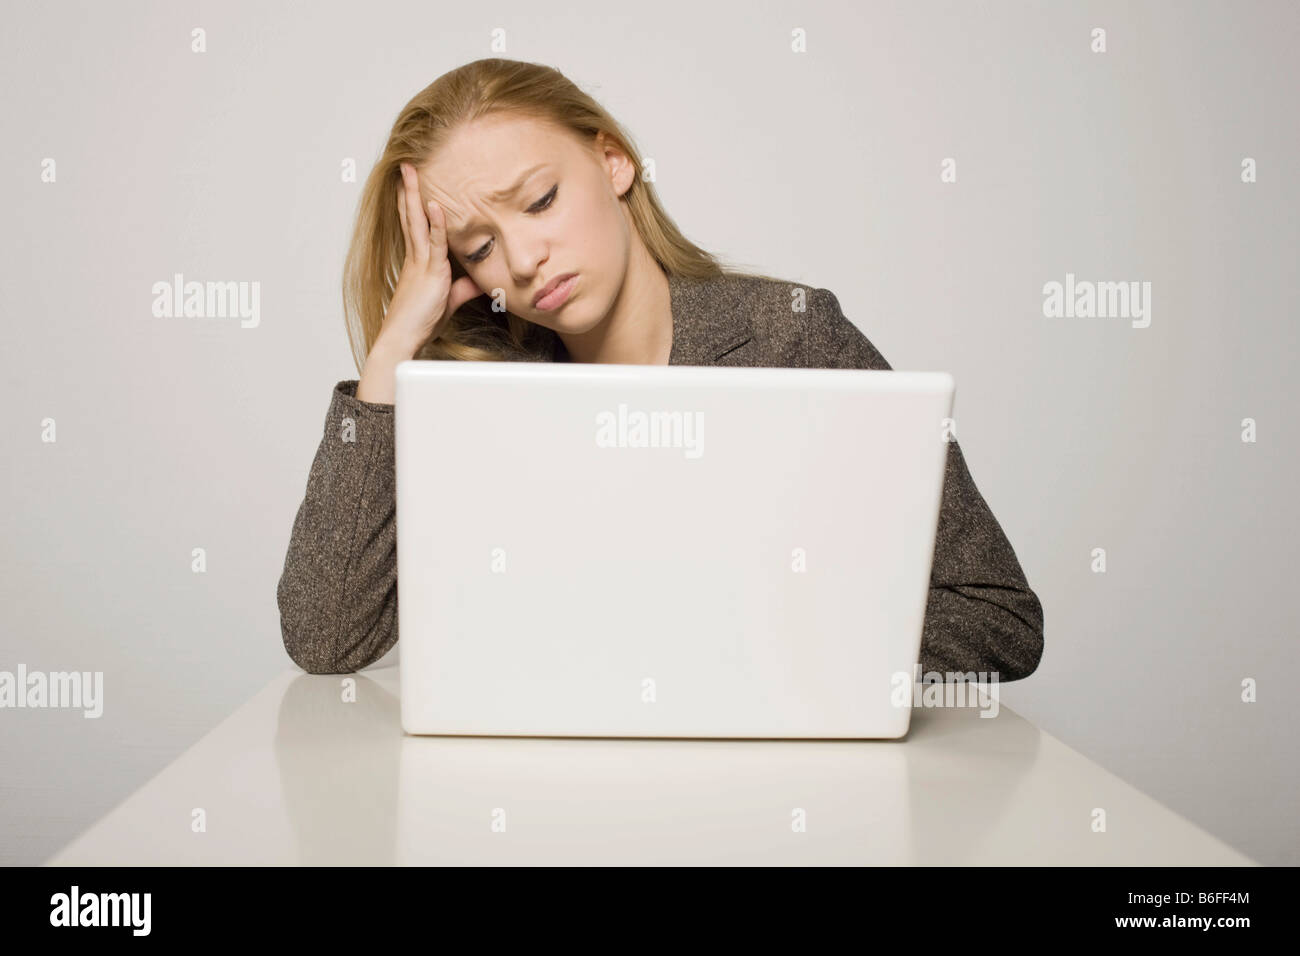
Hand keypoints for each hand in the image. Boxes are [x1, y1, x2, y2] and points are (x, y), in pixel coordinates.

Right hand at [379, 161, 483, 356]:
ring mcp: (421, 263)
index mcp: (418, 262)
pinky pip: (434, 243)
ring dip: (414, 195)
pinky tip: (434, 205)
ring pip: (417, 222)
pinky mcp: (430, 273)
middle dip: (408, 190)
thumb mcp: (449, 301)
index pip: (414, 225)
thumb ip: (464, 288)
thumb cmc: (421, 323)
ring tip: (410, 171)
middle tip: (405, 166)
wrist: (404, 338)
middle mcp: (416, 258)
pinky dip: (436, 223)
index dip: (411, 204)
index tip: (408, 184)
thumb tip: (478, 280)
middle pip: (411, 216)